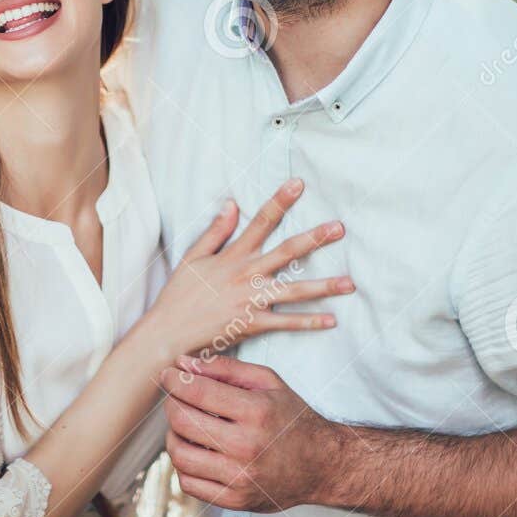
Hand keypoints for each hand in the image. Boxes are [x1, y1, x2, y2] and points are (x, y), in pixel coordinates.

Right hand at [142, 178, 351, 356]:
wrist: (167, 332)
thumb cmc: (178, 296)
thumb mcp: (193, 257)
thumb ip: (216, 231)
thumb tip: (232, 203)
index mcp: (233, 256)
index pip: (260, 221)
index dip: (280, 201)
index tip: (298, 184)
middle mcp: (245, 275)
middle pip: (286, 252)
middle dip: (314, 239)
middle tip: (340, 228)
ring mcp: (250, 300)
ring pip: (293, 290)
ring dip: (323, 286)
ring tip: (349, 283)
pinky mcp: (252, 324)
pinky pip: (285, 323)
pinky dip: (308, 322)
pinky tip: (331, 319)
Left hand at [161, 353, 338, 511]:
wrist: (322, 465)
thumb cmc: (293, 420)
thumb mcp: (268, 382)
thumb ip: (226, 368)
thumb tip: (183, 364)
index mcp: (256, 412)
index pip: (197, 391)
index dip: (174, 380)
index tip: (168, 375)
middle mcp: (247, 446)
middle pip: (182, 421)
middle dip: (171, 403)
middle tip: (176, 398)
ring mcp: (240, 477)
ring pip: (179, 454)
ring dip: (174, 435)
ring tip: (186, 426)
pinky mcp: (235, 500)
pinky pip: (188, 482)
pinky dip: (184, 465)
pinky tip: (197, 452)